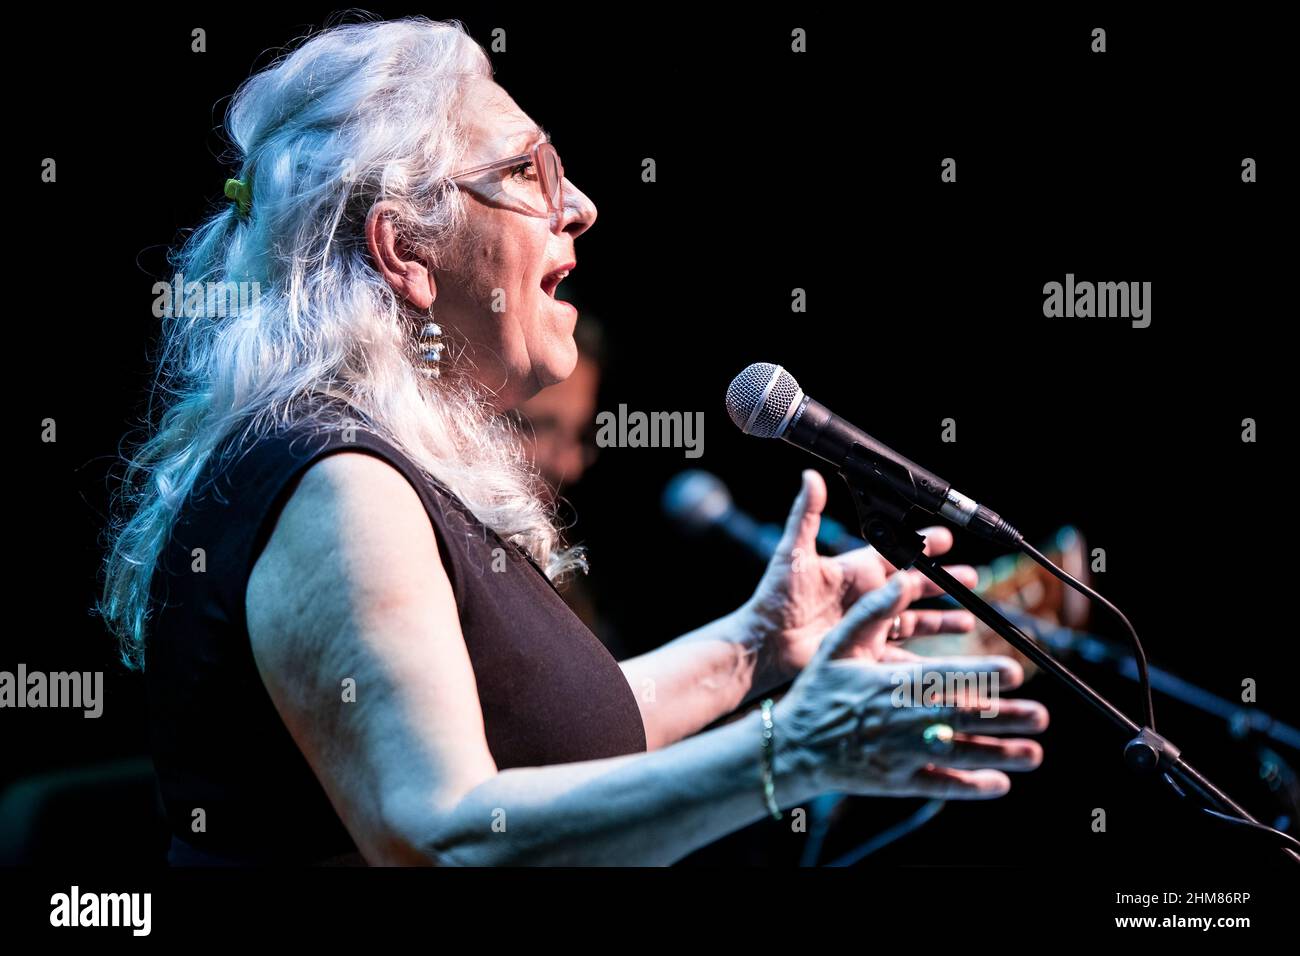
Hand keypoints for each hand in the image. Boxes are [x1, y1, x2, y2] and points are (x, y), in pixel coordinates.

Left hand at [743, 469, 980, 689]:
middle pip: (914, 585)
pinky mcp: (866, 649)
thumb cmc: (775, 596)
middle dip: (943, 580)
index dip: (921, 544)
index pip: (896, 551)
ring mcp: (868, 623)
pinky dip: (924, 657)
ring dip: (941, 618)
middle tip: (972, 576)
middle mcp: (866, 594)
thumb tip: (810, 476)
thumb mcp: (794, 552)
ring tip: (968, 618)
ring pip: (915, 619)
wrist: (766, 641)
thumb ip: (806, 514)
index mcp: (855, 568)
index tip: (946, 537)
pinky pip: (902, 652)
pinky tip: (945, 661)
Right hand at [773, 573, 1049, 799]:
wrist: (791, 745)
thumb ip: (873, 611)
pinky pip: (941, 784)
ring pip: (959, 756)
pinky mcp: (897, 781)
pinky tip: (1000, 783)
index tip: (1013, 673)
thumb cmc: (818, 689)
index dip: (980, 677)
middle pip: (961, 718)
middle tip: (1040, 715)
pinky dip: (971, 787)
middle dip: (1004, 718)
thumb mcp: (838, 643)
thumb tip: (902, 580)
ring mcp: (901, 754)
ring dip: (1000, 754)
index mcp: (890, 683)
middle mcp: (900, 720)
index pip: (944, 677)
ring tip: (1034, 753)